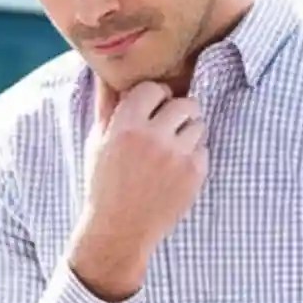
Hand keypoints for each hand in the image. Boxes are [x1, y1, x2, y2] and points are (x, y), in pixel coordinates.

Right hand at [71, 80, 207, 299]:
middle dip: (177, 112)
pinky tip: (174, 169)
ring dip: (187, 132)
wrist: (119, 229)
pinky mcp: (194, 173)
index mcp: (125, 125)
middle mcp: (153, 136)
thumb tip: (106, 73)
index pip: (154, 88)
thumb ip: (107, 105)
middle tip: (165, 128)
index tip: (150, 110)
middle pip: (184, 103)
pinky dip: (193, 155)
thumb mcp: (98, 141)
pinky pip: (204, 148)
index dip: (154, 97)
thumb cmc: (104, 182)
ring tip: (170, 149)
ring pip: (199, 124)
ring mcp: (177, 155)